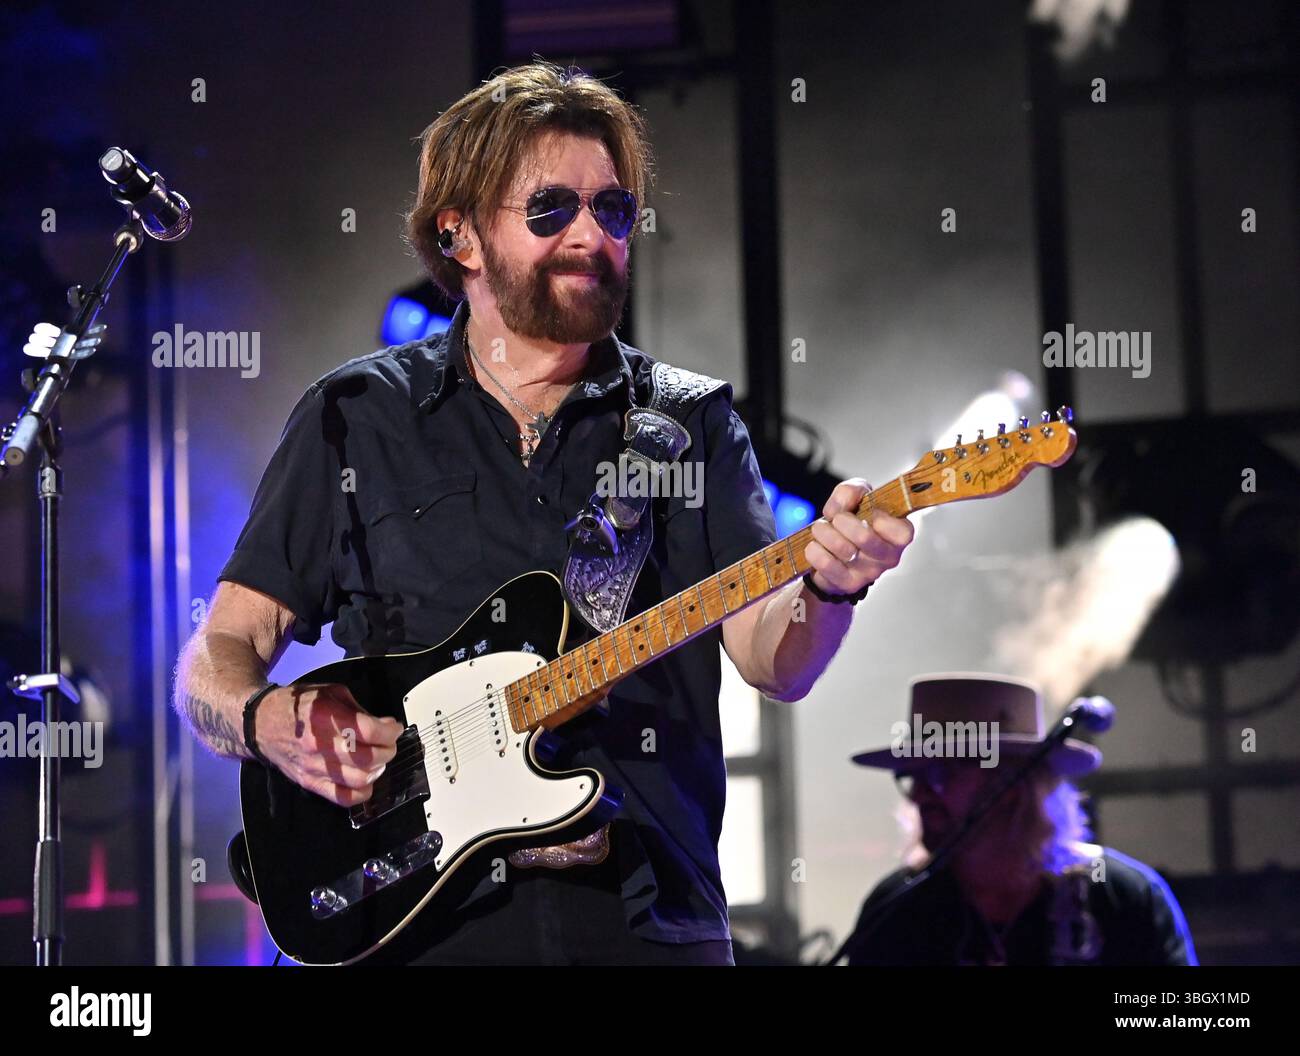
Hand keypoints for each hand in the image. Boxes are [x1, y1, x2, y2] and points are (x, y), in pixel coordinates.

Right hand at [254, 683, 403, 806]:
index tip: (394, 727)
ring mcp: (314, 768)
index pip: (370, 730)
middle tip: (389, 743)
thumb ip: (359, 710)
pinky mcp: (310, 783)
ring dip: (378, 770)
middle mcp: (320, 745)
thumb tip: (384, 725)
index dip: (390, 730)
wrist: (261, 724)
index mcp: (325, 717)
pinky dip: (361, 793)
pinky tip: (366, 781)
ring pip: (359, 780)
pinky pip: (342, 798)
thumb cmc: (298, 705)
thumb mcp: (331, 693)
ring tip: (378, 759)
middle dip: (388, 750)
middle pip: (368, 757)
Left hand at [804, 478, 914, 596]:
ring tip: (821, 529)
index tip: (867, 510)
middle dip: (841, 520)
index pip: (902, 532)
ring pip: (842, 549)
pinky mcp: (848, 584)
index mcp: (899, 536)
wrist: (837, 551)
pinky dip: (814, 550)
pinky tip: (816, 546)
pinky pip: (826, 564)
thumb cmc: (855, 520)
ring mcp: (869, 574)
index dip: (880, 517)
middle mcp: (888, 558)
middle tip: (835, 518)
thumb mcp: (858, 496)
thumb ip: (851, 491)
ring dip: (823, 532)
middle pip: (864, 537)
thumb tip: (838, 508)